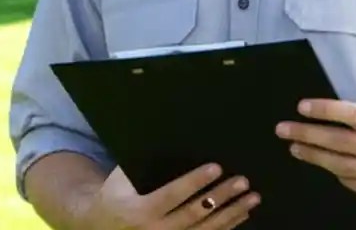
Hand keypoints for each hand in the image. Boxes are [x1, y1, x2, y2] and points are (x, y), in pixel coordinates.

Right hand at [81, 163, 259, 229]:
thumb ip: (141, 164)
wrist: (103, 229)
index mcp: (139, 210)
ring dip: (232, 213)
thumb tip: (166, 135)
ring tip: (252, 197)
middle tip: (242, 180)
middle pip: (195, 214)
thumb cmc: (115, 196)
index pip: (172, 195)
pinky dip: (228, 226)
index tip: (216, 167)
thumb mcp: (119, 180)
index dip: (195, 181)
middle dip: (221, 196)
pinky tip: (243, 214)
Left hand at [275, 99, 355, 206]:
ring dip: (313, 156)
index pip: (354, 115)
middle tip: (284, 129)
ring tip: (295, 147)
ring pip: (340, 165)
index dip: (326, 110)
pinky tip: (321, 163)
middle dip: (308, 135)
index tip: (302, 107)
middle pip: (341, 142)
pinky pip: (350, 182)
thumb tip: (327, 114)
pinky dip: (334, 171)